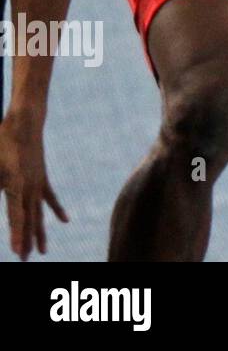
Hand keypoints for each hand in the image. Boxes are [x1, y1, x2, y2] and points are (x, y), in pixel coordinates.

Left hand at [0, 118, 68, 259]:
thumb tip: (2, 196)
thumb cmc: (2, 143)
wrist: (24, 124)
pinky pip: (50, 198)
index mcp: (15, 185)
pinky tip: (65, 221)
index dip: (17, 235)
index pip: (16, 216)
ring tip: (42, 252)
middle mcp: (30, 188)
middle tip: (25, 260)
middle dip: (26, 241)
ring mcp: (38, 183)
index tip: (18, 252)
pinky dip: (57, 210)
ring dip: (40, 232)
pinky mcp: (42, 178)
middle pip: (29, 219)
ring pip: (39, 213)